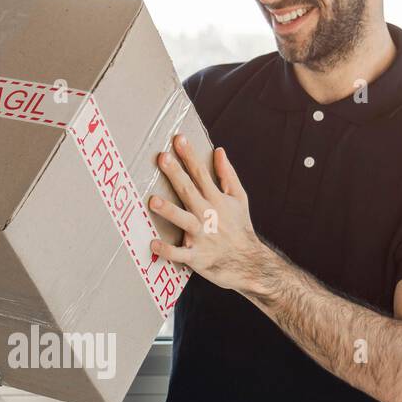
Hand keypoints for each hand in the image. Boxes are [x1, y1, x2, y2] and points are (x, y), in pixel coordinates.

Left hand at [149, 135, 267, 290]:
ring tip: (153, 201)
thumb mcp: (239, 198)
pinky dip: (167, 250)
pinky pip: (179, 253)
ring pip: (183, 221)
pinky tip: (153, 244)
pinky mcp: (196, 256)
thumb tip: (219, 151)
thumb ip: (228, 175)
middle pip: (189, 191)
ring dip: (169, 211)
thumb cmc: (239, 227)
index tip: (178, 139)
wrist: (248, 261)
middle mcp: (207, 215)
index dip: (190, 156)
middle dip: (176, 174)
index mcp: (216, 200)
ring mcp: (201, 236)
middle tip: (163, 158)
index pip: (201, 173)